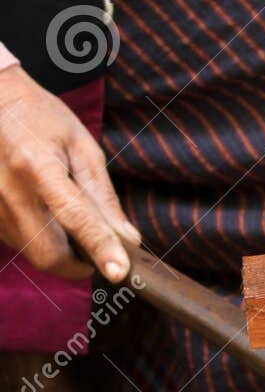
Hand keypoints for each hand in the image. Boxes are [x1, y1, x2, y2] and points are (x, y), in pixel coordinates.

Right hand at [0, 66, 139, 280]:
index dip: (99, 247)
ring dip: (58, 250)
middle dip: (79, 264)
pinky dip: (38, 239)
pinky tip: (42, 211)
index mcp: (38, 166)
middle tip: (98, 252)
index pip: (74, 216)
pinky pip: (18, 242)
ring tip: (65, 216)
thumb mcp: (81, 147)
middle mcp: (9, 192)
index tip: (118, 272)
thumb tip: (126, 238)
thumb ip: (103, 196)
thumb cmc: (40, 119)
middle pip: (48, 255)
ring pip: (32, 253)